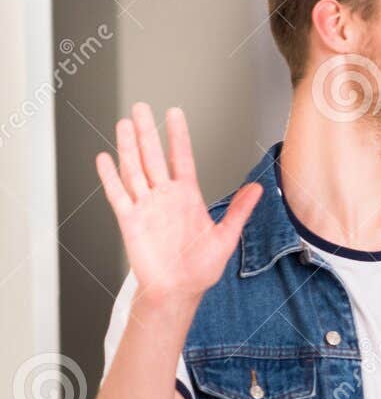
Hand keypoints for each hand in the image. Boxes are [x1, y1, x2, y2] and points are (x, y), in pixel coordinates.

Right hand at [96, 104, 260, 305]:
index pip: (181, 157)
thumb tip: (258, 189)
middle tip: (141, 107)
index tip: (174, 113)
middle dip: (147, 131)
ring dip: (128, 146)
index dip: (178, 135)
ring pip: (134, 169)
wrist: (179, 291)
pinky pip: (118, 195)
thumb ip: (239, 211)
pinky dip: (110, 176)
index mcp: (187, 197)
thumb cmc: (201, 268)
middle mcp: (165, 197)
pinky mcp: (130, 221)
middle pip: (153, 156)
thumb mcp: (226, 236)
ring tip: (124, 124)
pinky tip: (104, 158)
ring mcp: (146, 207)